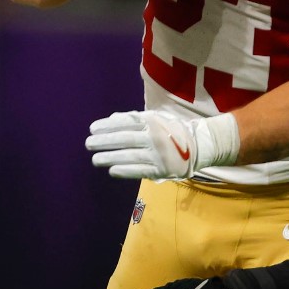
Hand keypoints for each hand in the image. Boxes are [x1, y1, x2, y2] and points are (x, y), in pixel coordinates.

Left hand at [86, 109, 237, 179]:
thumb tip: (111, 119)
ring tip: (95, 159)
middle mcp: (155, 136)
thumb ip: (134, 118)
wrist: (199, 146)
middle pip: (124, 139)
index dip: (107, 126)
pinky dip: (124, 170)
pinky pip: (140, 170)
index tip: (92, 129)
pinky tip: (112, 170)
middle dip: (104, 141)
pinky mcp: (162, 169)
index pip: (125, 123)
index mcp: (152, 121)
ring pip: (129, 156)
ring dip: (110, 157)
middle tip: (89, 144)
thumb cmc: (172, 130)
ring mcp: (158, 154)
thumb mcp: (156, 118)